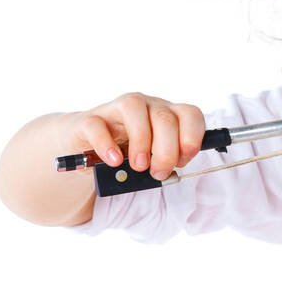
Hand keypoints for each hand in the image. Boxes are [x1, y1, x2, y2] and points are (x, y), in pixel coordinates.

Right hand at [62, 93, 206, 181]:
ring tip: (139, 166)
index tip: (182, 161)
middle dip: (166, 150)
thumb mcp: (153, 159)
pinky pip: (97, 125)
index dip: (192, 138)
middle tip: (159, 172)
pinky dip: (106, 144)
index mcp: (166, 114)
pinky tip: (114, 161)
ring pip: (133, 107)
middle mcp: (145, 106)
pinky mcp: (89, 120)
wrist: (89, 148)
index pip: (190, 114)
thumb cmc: (128, 154)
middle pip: (164, 117)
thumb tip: (168, 174)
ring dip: (141, 140)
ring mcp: (116, 109)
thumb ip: (163, 163)